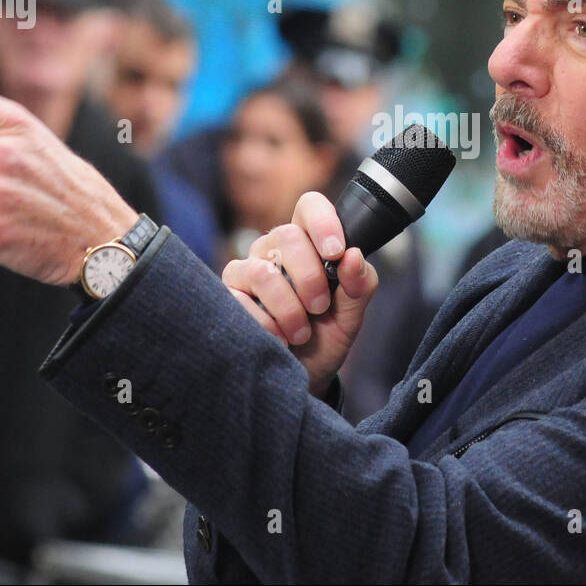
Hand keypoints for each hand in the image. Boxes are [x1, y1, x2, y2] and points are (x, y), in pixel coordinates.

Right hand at [222, 191, 378, 397]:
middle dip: (310, 276)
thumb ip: (359, 285)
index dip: (323, 222)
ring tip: (301, 333)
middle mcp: (272, 249)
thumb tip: (354, 256)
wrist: (302, 378)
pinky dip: (267, 326)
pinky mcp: (226, 298)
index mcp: (307, 243)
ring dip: (288, 308)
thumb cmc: (325, 339)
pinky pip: (242, 302)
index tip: (336, 252)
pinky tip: (279, 340)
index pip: (310, 206)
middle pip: (287, 236)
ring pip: (263, 271)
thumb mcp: (351, 316)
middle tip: (319, 308)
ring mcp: (245, 272)